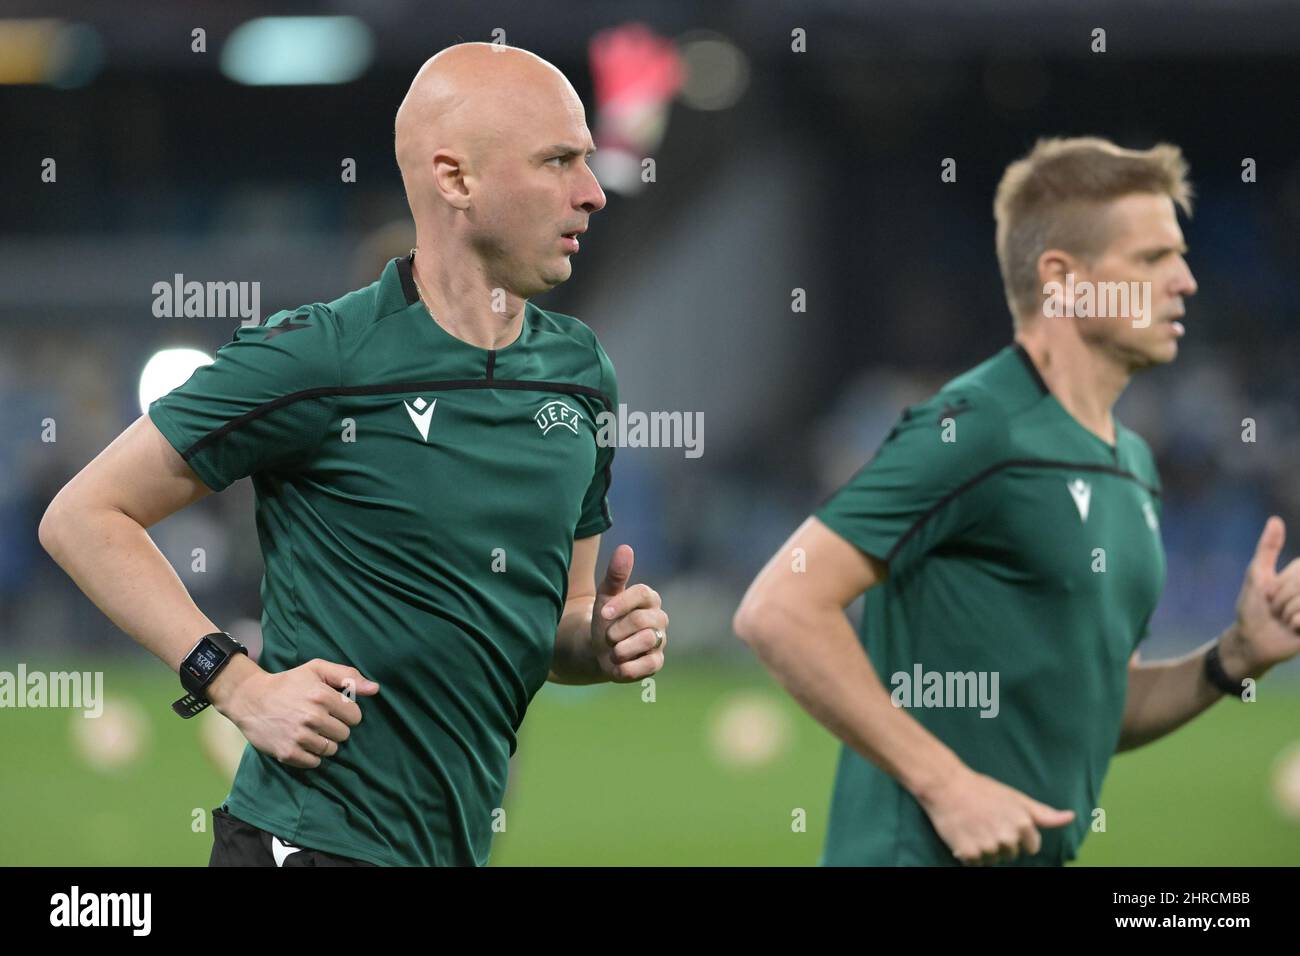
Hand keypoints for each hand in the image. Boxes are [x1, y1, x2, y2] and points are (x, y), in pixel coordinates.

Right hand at [208, 656, 379, 768]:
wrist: (250, 699)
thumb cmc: (288, 682)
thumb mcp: (317, 669)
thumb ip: (347, 676)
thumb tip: (375, 689)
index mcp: (322, 695)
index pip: (355, 716)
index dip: (347, 713)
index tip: (334, 709)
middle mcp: (312, 717)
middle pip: (344, 734)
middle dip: (336, 727)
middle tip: (320, 720)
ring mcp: (299, 737)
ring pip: (331, 749)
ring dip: (325, 742)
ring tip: (311, 730)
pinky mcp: (288, 754)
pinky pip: (315, 762)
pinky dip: (312, 755)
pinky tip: (303, 742)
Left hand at [591, 544, 667, 682]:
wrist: (597, 650)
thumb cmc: (605, 619)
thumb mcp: (605, 596)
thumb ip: (616, 574)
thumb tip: (625, 548)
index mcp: (649, 598)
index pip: (642, 594)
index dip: (621, 604)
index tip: (603, 613)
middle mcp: (659, 618)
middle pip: (642, 620)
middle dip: (618, 629)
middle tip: (607, 636)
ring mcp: (660, 641)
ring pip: (647, 641)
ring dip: (622, 648)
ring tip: (612, 651)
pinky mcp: (656, 662)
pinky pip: (650, 665)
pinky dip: (630, 667)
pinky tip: (617, 666)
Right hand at [917, 766, 1074, 865]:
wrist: (945, 786)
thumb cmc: (982, 790)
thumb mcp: (1016, 798)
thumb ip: (1044, 814)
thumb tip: (1071, 817)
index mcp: (1023, 824)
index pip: (1031, 848)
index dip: (1017, 836)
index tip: (1002, 821)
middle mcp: (1008, 838)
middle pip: (1011, 855)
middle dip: (1000, 842)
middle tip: (985, 821)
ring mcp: (988, 847)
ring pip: (993, 860)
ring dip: (984, 849)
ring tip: (973, 827)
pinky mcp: (969, 854)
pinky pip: (975, 864)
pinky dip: (968, 853)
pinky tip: (964, 835)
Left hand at [1231, 516, 1299, 677]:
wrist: (1251, 640)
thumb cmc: (1252, 607)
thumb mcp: (1257, 574)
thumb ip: (1268, 548)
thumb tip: (1275, 520)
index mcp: (1299, 576)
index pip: (1299, 569)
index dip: (1282, 584)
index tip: (1272, 593)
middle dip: (1282, 599)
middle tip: (1276, 610)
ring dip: (1288, 612)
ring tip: (1284, 620)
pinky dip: (1296, 622)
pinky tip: (1294, 629)